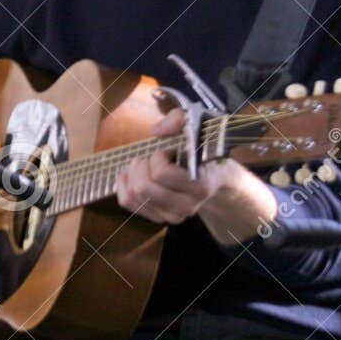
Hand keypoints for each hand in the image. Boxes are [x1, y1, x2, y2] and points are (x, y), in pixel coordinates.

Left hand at [115, 109, 276, 241]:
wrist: (216, 178)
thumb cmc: (203, 150)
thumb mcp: (197, 127)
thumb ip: (179, 120)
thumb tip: (157, 130)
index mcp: (199, 186)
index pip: (161, 174)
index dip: (158, 156)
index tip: (168, 151)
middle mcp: (187, 206)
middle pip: (143, 187)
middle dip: (141, 165)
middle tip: (152, 157)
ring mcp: (173, 216)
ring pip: (133, 196)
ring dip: (133, 174)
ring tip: (145, 164)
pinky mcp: (160, 219)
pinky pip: (127, 202)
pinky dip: (124, 185)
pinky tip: (132, 174)